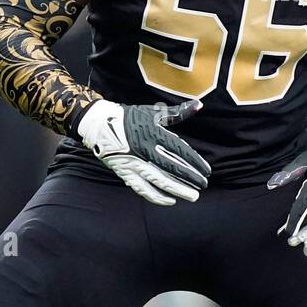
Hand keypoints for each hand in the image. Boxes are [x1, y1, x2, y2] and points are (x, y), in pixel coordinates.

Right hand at [78, 98, 210, 204]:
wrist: (99, 125)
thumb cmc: (130, 117)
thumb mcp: (154, 112)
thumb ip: (178, 112)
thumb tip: (199, 105)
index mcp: (154, 133)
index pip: (179, 151)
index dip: (194, 162)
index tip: (207, 171)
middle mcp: (145, 149)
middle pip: (172, 168)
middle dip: (190, 178)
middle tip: (204, 185)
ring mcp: (134, 163)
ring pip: (159, 181)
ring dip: (178, 190)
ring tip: (193, 196)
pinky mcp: (125, 173)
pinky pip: (143, 188)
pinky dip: (157, 196)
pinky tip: (171, 200)